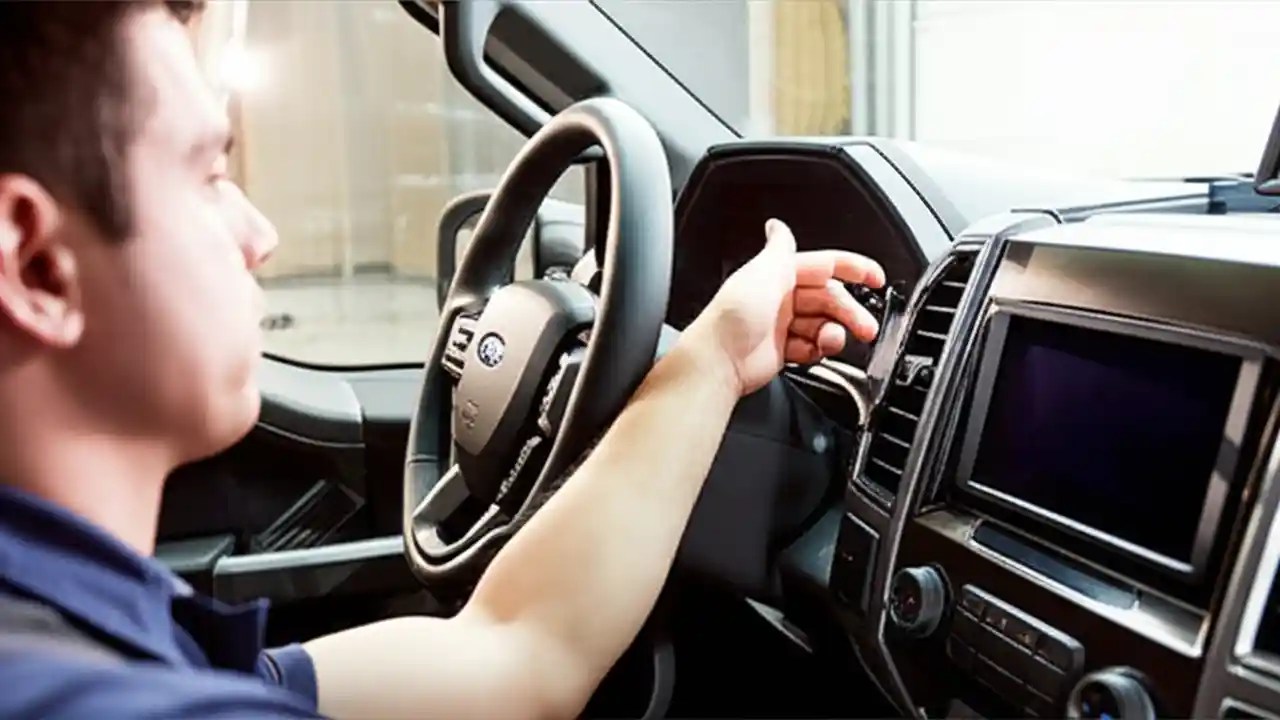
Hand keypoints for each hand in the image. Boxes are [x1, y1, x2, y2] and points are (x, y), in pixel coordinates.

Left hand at [685, 218, 885, 395]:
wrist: (720, 359)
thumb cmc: (735, 314)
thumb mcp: (763, 270)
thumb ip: (779, 248)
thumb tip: (777, 225)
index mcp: (780, 274)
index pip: (826, 265)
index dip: (854, 269)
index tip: (877, 278)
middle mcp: (782, 298)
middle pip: (830, 298)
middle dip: (850, 311)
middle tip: (865, 325)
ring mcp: (783, 325)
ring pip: (824, 324)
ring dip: (834, 333)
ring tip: (833, 341)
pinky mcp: (783, 351)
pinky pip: (813, 347)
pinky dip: (819, 350)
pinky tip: (817, 351)